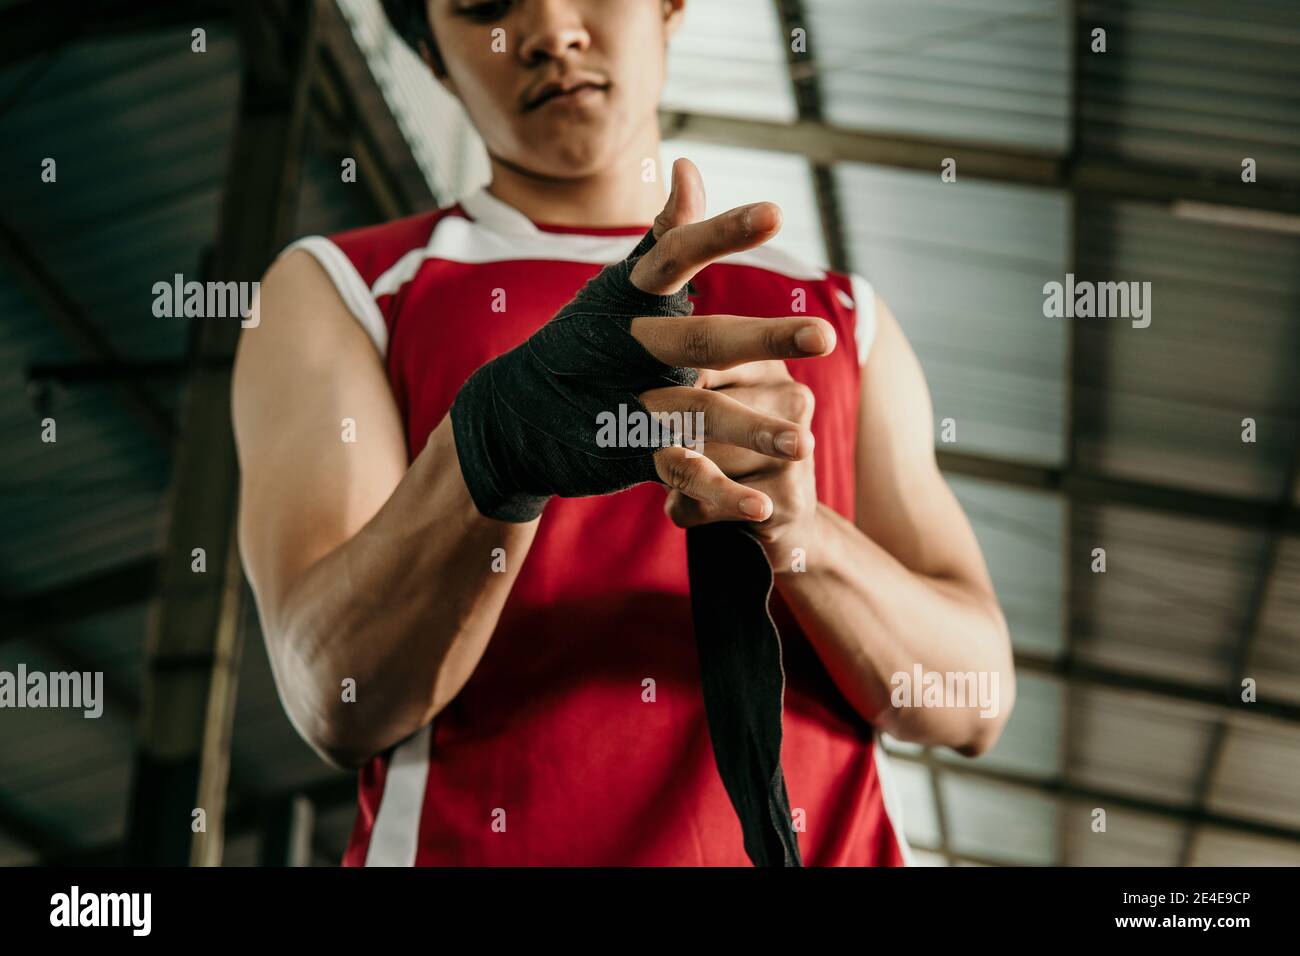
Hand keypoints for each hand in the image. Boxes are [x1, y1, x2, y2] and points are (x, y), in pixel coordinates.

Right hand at [448, 158, 833, 522]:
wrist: (514, 415)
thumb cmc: (584, 340)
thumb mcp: (618, 286)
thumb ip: (664, 235)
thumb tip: (689, 168)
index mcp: (628, 299)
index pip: (676, 256)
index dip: (721, 233)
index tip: (777, 212)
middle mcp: (629, 347)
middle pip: (701, 340)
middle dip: (763, 337)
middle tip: (823, 335)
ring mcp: (627, 400)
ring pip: (696, 412)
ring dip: (751, 428)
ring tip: (804, 444)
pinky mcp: (627, 450)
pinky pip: (679, 472)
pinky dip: (718, 493)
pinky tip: (760, 505)